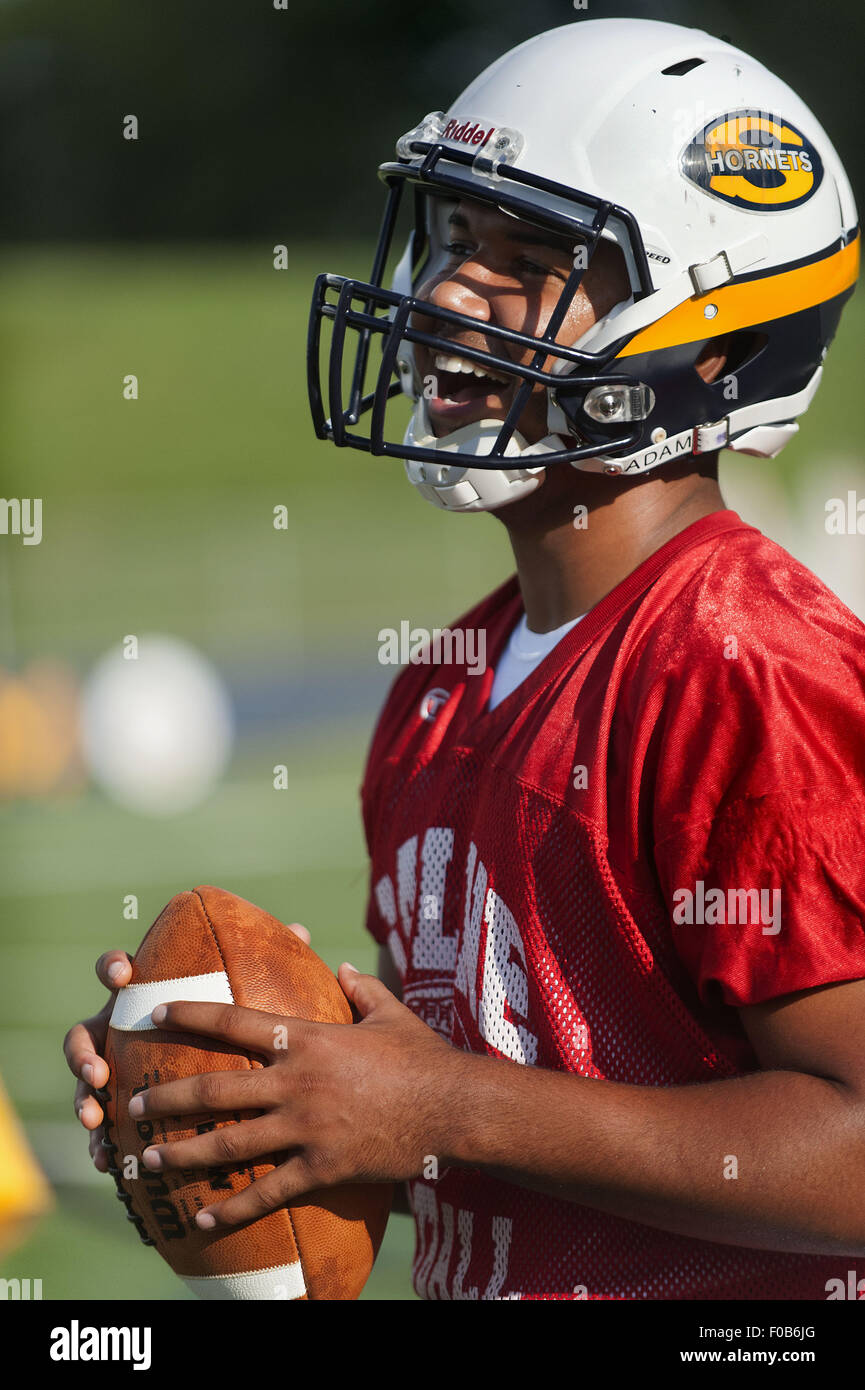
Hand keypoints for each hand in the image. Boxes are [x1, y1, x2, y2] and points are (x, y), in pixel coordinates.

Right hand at [63, 923, 310, 1171]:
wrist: (238, 1082)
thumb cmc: (246, 1030)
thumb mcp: (257, 999)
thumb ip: (273, 965)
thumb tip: (302, 930)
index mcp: (144, 996)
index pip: (119, 971)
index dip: (114, 968)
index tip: (125, 976)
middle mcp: (120, 1030)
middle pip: (87, 1032)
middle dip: (82, 1050)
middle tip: (98, 1071)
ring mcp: (114, 1069)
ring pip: (86, 1082)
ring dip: (83, 1098)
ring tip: (96, 1119)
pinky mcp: (120, 1108)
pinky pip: (101, 1126)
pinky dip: (99, 1141)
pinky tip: (107, 1160)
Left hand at [128, 964, 465, 1229]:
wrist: (453, 1108)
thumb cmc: (423, 1059)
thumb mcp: (391, 1015)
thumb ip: (362, 990)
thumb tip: (343, 969)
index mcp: (307, 1039)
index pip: (236, 1022)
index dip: (193, 1015)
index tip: (158, 1013)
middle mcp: (296, 1082)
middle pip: (215, 1089)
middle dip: (168, 1098)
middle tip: (132, 1106)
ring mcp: (305, 1128)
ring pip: (229, 1142)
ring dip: (183, 1153)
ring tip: (150, 1161)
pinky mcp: (321, 1167)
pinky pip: (267, 1191)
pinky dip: (232, 1208)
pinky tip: (203, 1220)